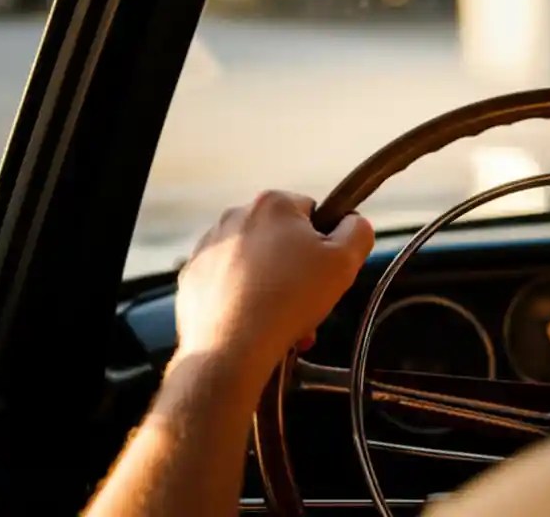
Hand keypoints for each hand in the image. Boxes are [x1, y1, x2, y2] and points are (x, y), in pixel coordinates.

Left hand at [174, 191, 373, 386]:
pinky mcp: (191, 277)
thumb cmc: (290, 299)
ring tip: (283, 322)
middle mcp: (234, 216)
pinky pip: (227, 283)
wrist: (229, 346)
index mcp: (272, 204)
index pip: (312, 211)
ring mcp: (208, 246)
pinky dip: (242, 299)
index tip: (325, 273)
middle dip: (297, 270)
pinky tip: (254, 324)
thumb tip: (352, 221)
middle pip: (281, 239)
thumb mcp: (344, 262)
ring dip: (273, 287)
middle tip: (307, 303)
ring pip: (254, 263)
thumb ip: (358, 231)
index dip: (326, 243)